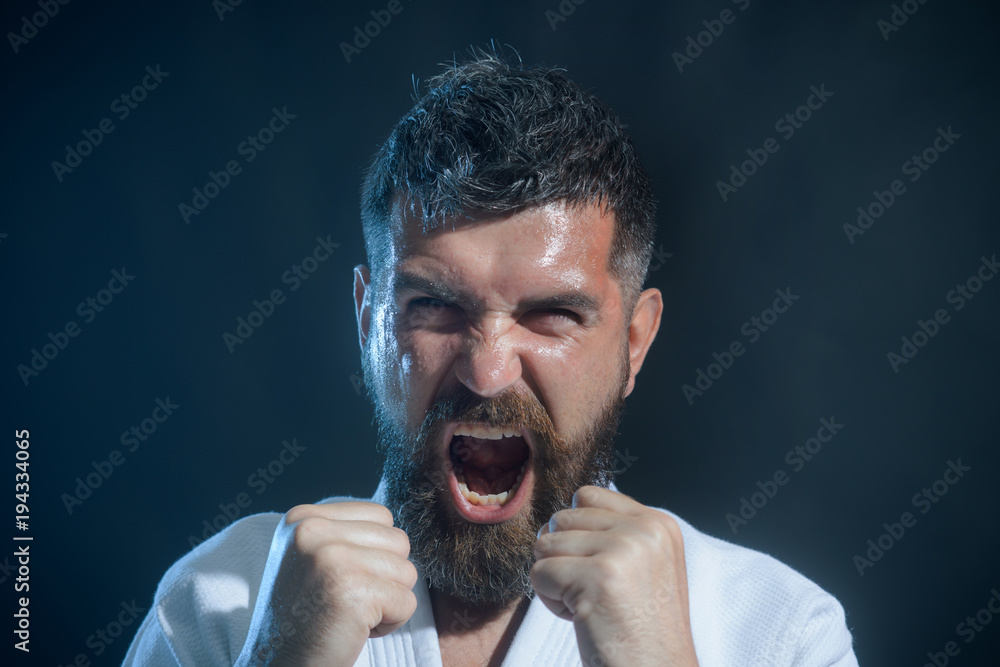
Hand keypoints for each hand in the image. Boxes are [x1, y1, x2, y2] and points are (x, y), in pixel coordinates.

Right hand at [237, 502, 417, 666]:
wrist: (281, 665)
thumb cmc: (305, 616)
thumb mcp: (312, 557)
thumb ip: (345, 532)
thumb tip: (393, 521)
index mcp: (303, 518)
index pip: (381, 516)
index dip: (374, 554)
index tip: (340, 580)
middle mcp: (313, 531)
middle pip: (398, 541)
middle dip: (384, 578)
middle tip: (347, 601)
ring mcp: (332, 558)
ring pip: (407, 571)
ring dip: (387, 601)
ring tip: (350, 614)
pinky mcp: (353, 592)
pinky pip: (407, 602)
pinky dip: (391, 623)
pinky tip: (355, 630)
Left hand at [531, 486, 698, 666]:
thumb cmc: (641, 630)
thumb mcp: (645, 566)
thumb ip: (613, 533)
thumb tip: (556, 515)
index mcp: (658, 523)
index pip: (587, 495)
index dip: (578, 535)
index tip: (603, 572)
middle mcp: (645, 530)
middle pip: (562, 519)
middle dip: (565, 559)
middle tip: (596, 595)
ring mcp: (622, 551)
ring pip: (546, 544)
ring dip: (557, 580)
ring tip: (591, 607)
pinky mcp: (597, 577)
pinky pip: (539, 573)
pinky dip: (550, 601)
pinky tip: (582, 619)